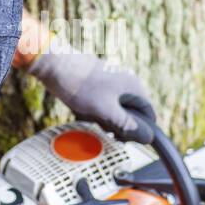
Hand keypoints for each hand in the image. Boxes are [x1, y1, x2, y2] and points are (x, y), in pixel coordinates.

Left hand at [28, 47, 155, 142]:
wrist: (55, 65)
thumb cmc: (81, 86)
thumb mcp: (106, 111)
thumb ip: (127, 125)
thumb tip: (148, 137)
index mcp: (134, 87)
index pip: (149, 114)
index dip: (142, 130)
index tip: (127, 139)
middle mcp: (127, 83)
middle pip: (133, 113)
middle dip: (121, 125)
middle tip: (106, 130)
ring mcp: (113, 82)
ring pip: (117, 110)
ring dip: (107, 120)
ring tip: (92, 118)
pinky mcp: (99, 84)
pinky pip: (104, 104)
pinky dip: (97, 112)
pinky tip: (84, 112)